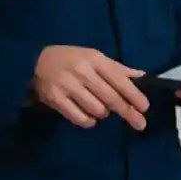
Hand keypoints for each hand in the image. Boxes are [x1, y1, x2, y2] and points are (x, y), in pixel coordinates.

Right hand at [33, 45, 149, 130]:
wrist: (35, 61)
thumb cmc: (70, 59)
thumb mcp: (94, 56)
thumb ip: (117, 68)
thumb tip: (142, 76)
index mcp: (95, 59)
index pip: (120, 79)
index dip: (134, 95)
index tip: (145, 108)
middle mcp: (83, 72)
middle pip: (111, 97)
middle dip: (127, 112)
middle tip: (139, 123)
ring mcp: (68, 86)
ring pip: (97, 110)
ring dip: (103, 114)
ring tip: (101, 109)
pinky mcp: (56, 99)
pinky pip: (80, 118)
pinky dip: (88, 121)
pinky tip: (89, 117)